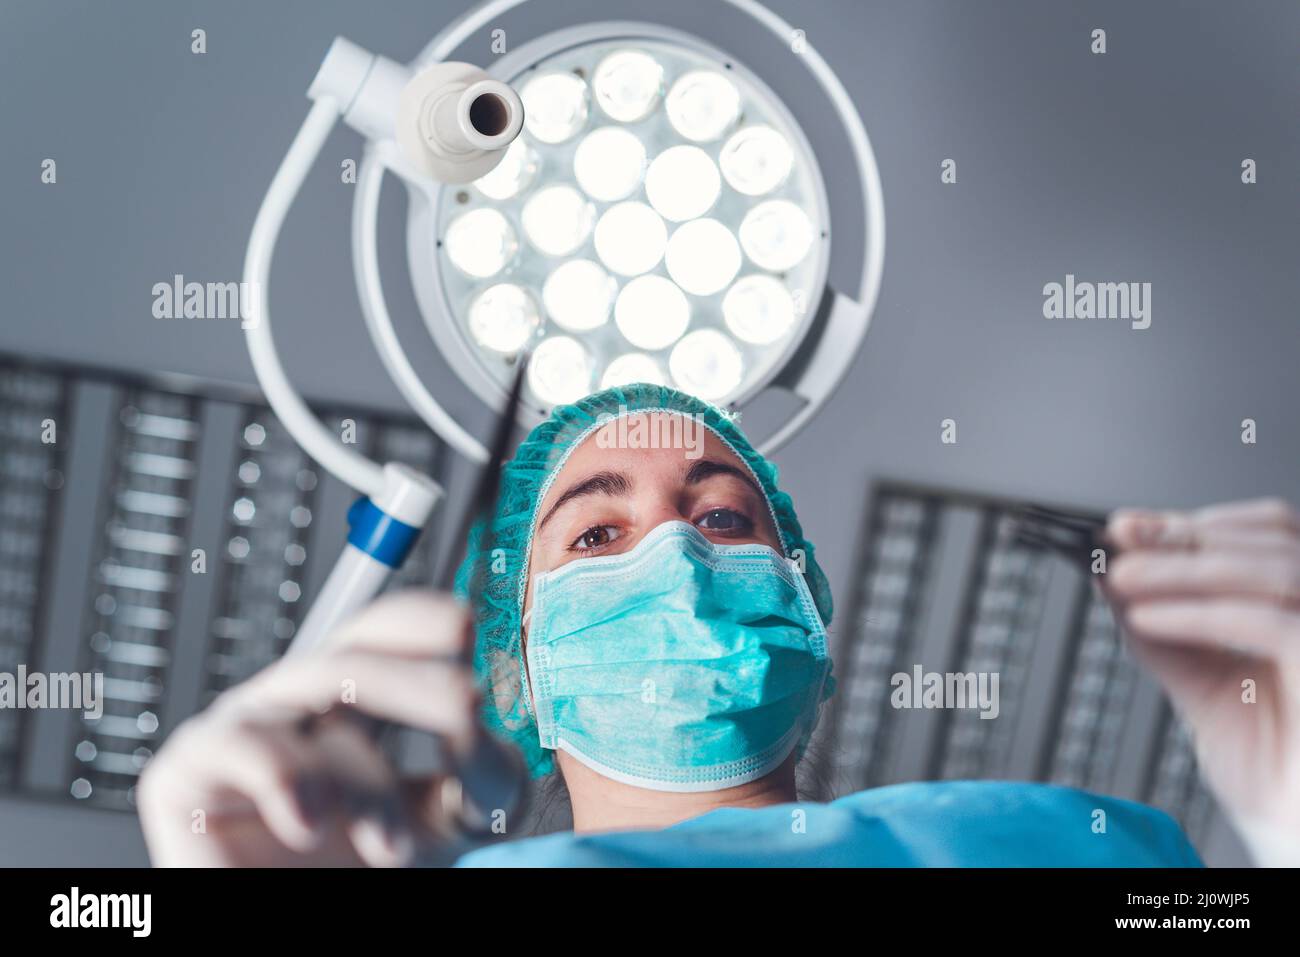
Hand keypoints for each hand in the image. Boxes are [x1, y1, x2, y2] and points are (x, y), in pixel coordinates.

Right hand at [137, 590, 483, 866]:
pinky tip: (308, 826)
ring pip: (309, 706)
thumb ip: (482, 774)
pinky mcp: (186, 773)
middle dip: (419, 684)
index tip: (472, 646)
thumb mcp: (445, 818)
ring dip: (368, 780)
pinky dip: (285, 780)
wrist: (288, 929)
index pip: (388, 627)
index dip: (429, 625)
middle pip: (354, 653)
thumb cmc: (357, 871)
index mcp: (355, 698)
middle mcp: (296, 702)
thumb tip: (486, 731)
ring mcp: (240, 729)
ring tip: (392, 846)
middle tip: (466, 710)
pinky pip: (237, 743)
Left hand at [1104, 498, 1299, 864]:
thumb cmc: (1273, 770)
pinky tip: (1144, 620)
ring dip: (1182, 568)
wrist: (1297, 836)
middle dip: (1183, 535)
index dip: (1193, 525)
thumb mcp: (1204, 688)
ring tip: (1120, 577)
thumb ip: (1164, 636)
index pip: (1263, 538)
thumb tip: (1112, 582)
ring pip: (1270, 569)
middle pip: (1271, 539)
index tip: (1126, 528)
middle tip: (1117, 541)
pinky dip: (1197, 613)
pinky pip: (1265, 622)